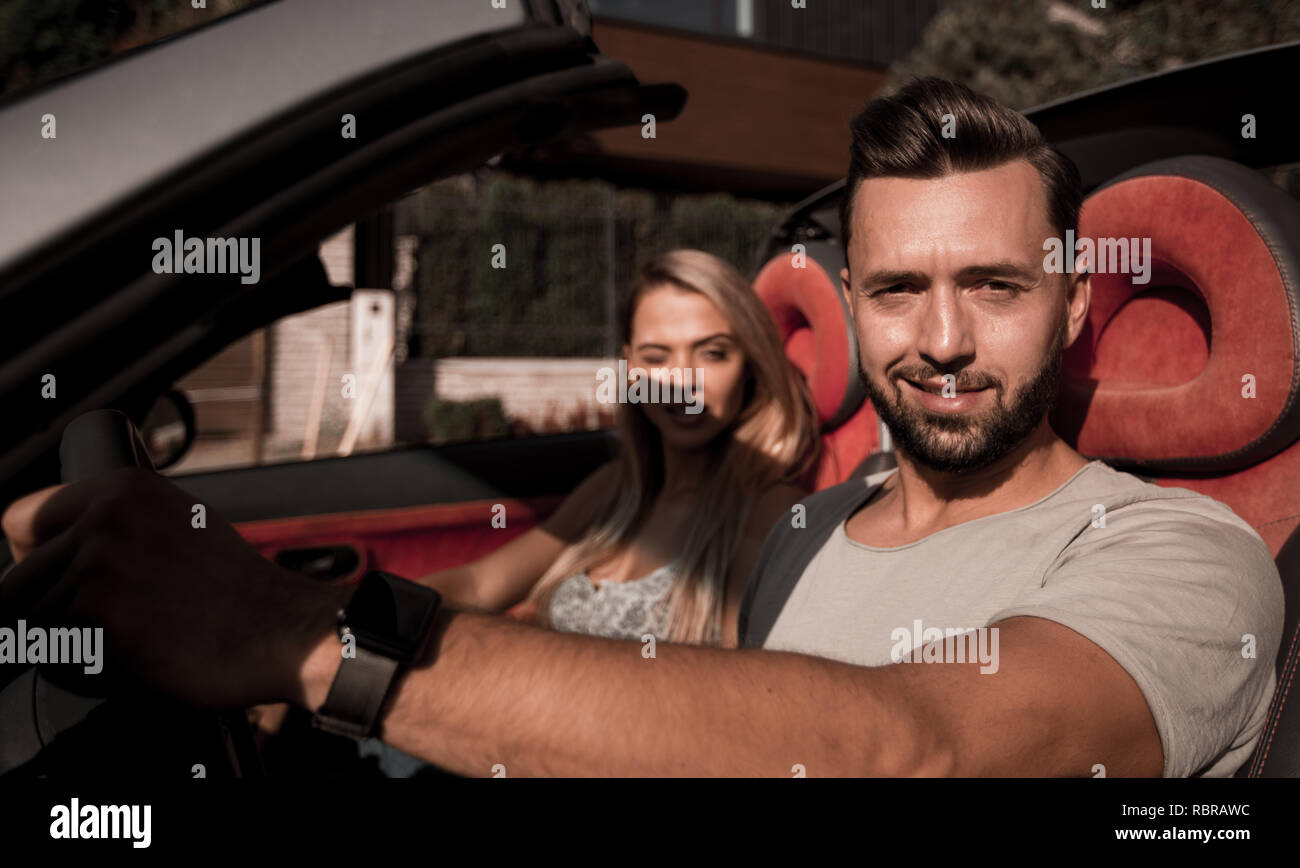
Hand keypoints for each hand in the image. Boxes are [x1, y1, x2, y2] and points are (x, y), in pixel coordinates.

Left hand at [0, 468, 346, 709]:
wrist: (281, 632)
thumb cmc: (241, 591)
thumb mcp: (184, 521)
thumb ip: (123, 522)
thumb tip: (65, 542)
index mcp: (123, 490)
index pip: (21, 520)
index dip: (35, 557)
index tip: (57, 578)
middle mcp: (105, 520)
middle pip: (16, 581)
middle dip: (47, 610)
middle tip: (101, 624)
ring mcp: (99, 569)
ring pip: (31, 625)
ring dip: (68, 645)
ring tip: (126, 643)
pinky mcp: (99, 620)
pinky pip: (54, 661)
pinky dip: (84, 672)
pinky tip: (131, 661)